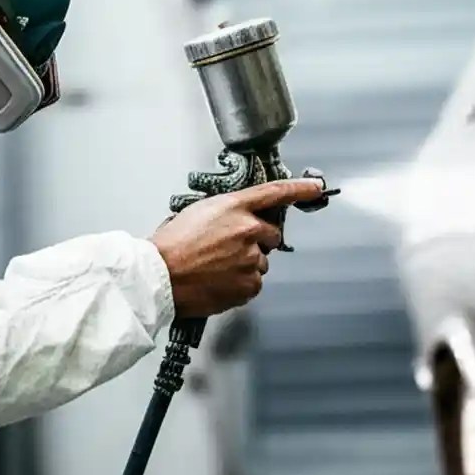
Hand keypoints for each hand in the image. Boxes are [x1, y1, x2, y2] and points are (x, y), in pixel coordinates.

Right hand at [150, 179, 323, 317]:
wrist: (159, 276)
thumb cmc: (170, 246)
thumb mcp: (197, 213)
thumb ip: (226, 213)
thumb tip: (237, 222)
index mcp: (234, 206)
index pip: (276, 192)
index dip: (300, 189)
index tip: (315, 188)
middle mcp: (248, 229)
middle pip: (271, 235)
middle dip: (257, 242)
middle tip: (228, 251)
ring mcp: (251, 258)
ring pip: (261, 262)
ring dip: (245, 265)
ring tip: (215, 269)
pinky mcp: (249, 284)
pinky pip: (253, 284)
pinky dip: (240, 286)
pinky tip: (218, 282)